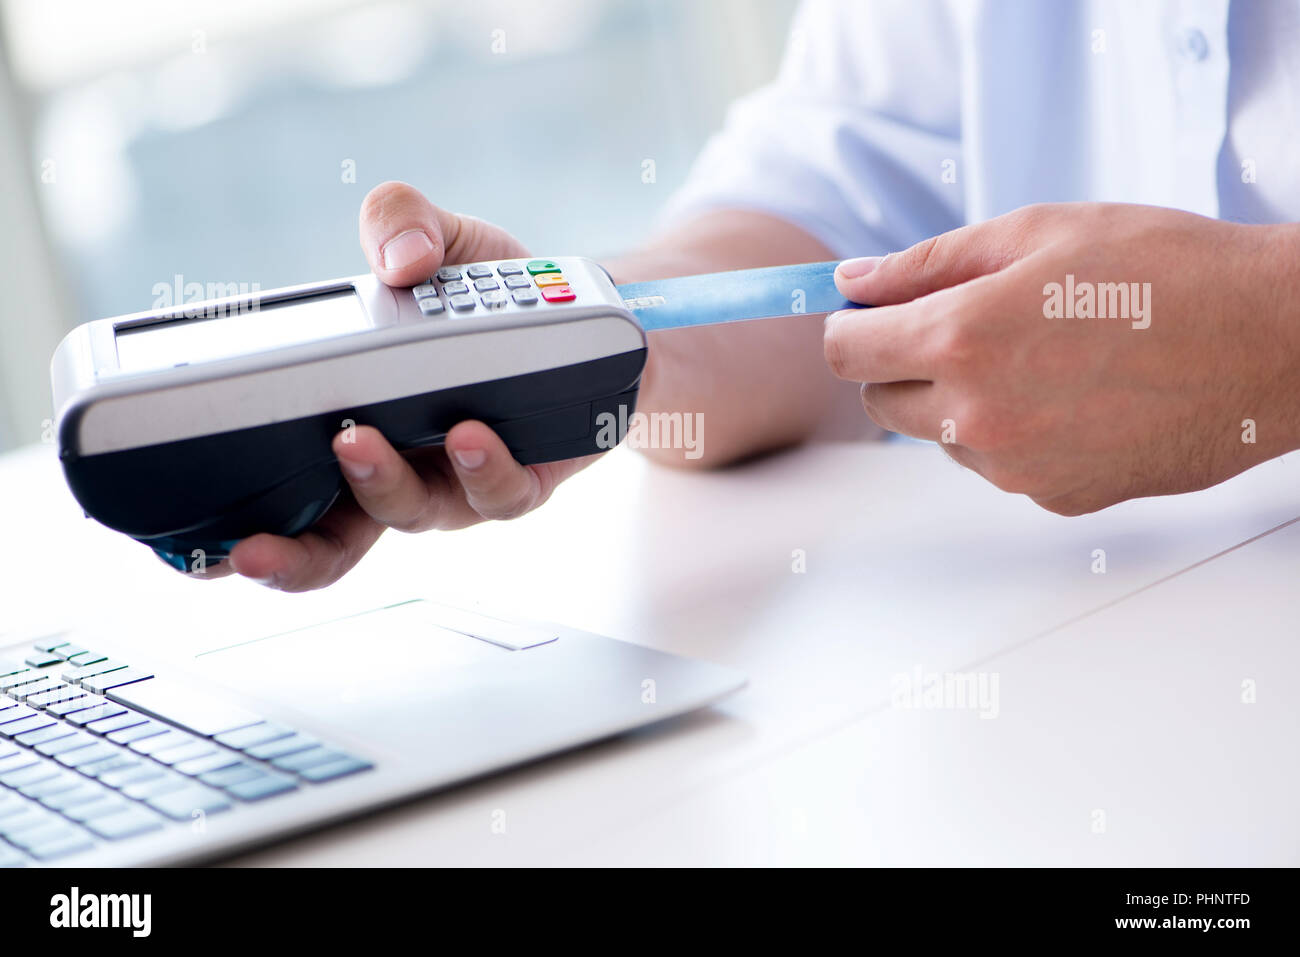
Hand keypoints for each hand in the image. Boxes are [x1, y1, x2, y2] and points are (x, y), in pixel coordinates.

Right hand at [205, 182, 594, 589]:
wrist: (587, 321)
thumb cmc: (490, 297)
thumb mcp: (440, 244)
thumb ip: (402, 223)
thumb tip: (397, 256)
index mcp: (348, 426)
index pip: (282, 500)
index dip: (242, 533)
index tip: (196, 550)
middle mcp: (397, 469)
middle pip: (331, 543)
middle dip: (287, 553)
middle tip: (250, 542)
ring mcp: (456, 482)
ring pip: (412, 512)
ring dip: (379, 483)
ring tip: (362, 438)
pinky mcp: (523, 479)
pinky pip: (500, 494)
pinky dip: (481, 467)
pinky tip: (471, 433)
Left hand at [824, 202, 1299, 513]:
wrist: (1271, 341)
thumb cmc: (1163, 268)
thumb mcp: (1036, 233)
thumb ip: (926, 263)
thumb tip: (851, 284)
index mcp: (961, 340)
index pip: (846, 353)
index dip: (849, 327)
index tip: (868, 314)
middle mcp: (976, 417)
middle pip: (882, 402)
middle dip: (902, 362)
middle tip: (964, 322)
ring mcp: (1016, 467)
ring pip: (941, 437)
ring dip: (961, 399)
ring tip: (1042, 354)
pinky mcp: (1055, 498)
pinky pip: (999, 464)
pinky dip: (1014, 432)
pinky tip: (1075, 394)